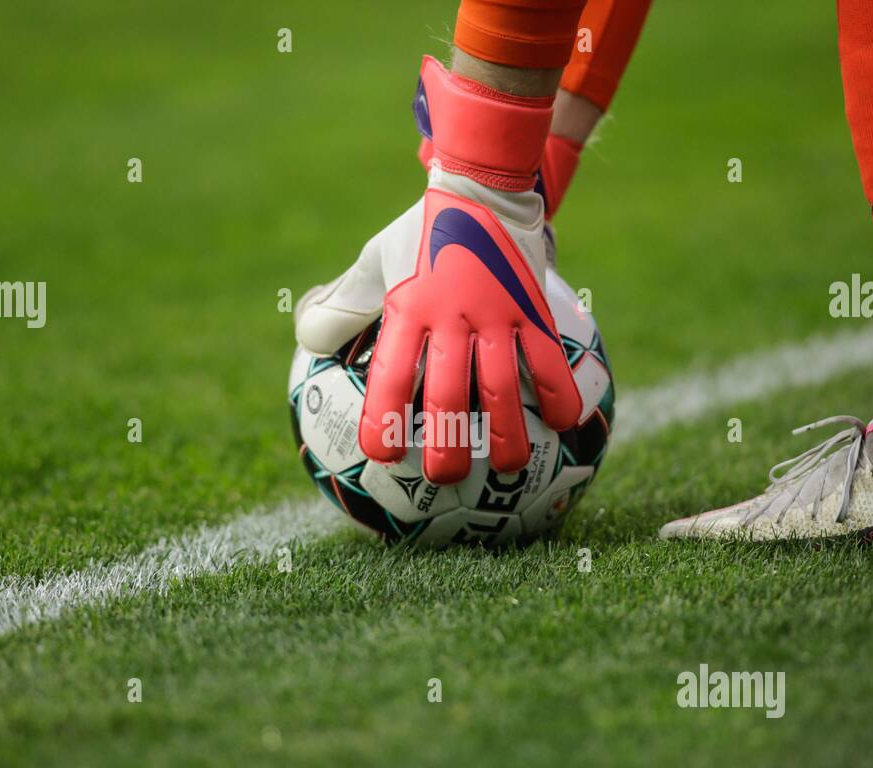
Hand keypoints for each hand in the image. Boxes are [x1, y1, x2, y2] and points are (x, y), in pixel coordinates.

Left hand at [296, 57, 581, 483]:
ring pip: (503, 382)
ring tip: (511, 467)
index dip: (385, 418)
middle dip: (448, 442)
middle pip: (449, 392)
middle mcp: (450, 316)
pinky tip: (567, 423)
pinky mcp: (530, 306)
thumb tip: (305, 343)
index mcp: (408, 309)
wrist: (480, 183)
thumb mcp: (373, 263)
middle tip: (446, 478)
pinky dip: (559, 389)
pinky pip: (548, 356)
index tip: (381, 454)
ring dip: (508, 429)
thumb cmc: (420, 234)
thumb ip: (343, 306)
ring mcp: (494, 313)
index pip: (392, 374)